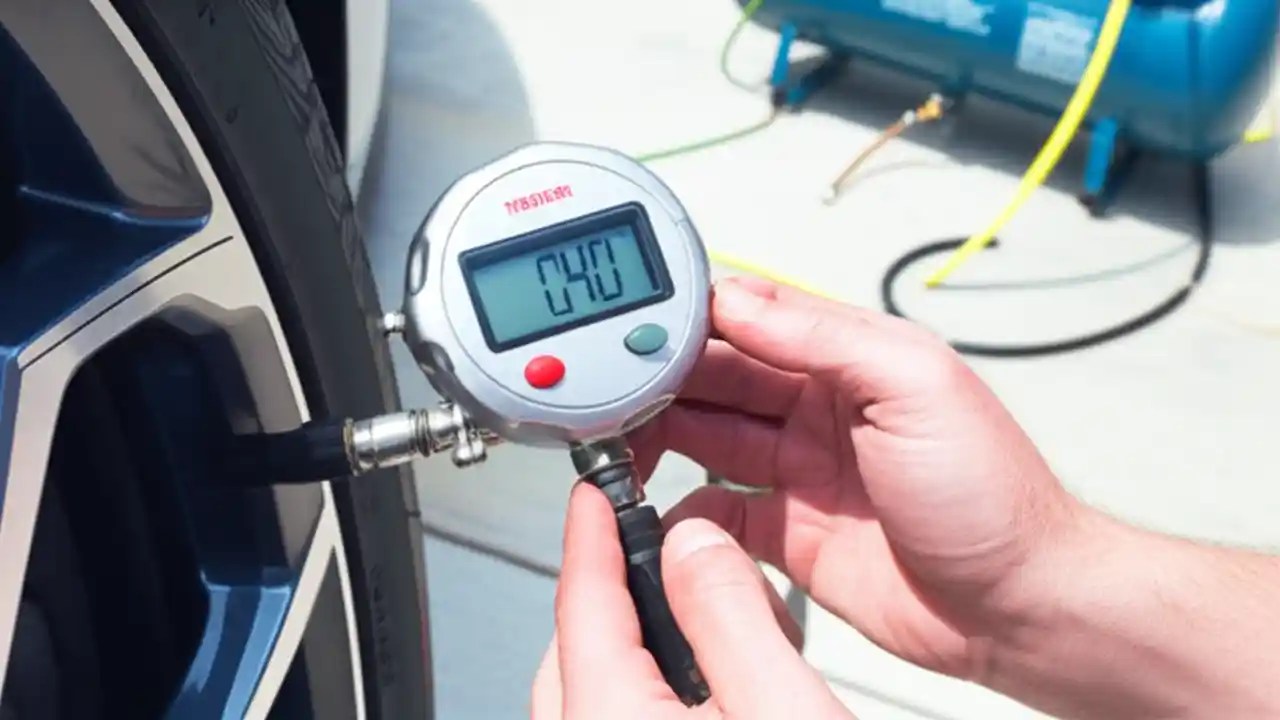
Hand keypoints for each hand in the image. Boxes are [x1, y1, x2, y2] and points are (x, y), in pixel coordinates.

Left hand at [530, 482, 854, 719]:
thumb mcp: (784, 707)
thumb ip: (730, 615)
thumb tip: (695, 542)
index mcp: (609, 717)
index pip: (580, 598)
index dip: (591, 532)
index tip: (594, 492)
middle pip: (576, 643)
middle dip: (617, 587)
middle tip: (659, 550)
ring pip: (594, 686)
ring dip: (639, 642)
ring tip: (707, 624)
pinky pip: (616, 718)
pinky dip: (647, 686)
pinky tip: (706, 686)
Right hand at [630, 276, 1082, 680]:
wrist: (1016, 605)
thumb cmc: (990, 494)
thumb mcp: (914, 385)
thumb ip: (824, 338)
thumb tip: (741, 298)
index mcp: (849, 360)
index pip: (752, 320)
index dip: (694, 318)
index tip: (643, 325)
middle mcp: (819, 410)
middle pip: (718, 377)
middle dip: (663, 374)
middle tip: (613, 381)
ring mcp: (802, 473)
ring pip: (708, 438)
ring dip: (663, 434)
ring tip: (623, 435)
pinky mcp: (791, 534)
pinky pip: (719, 512)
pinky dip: (685, 510)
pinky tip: (668, 508)